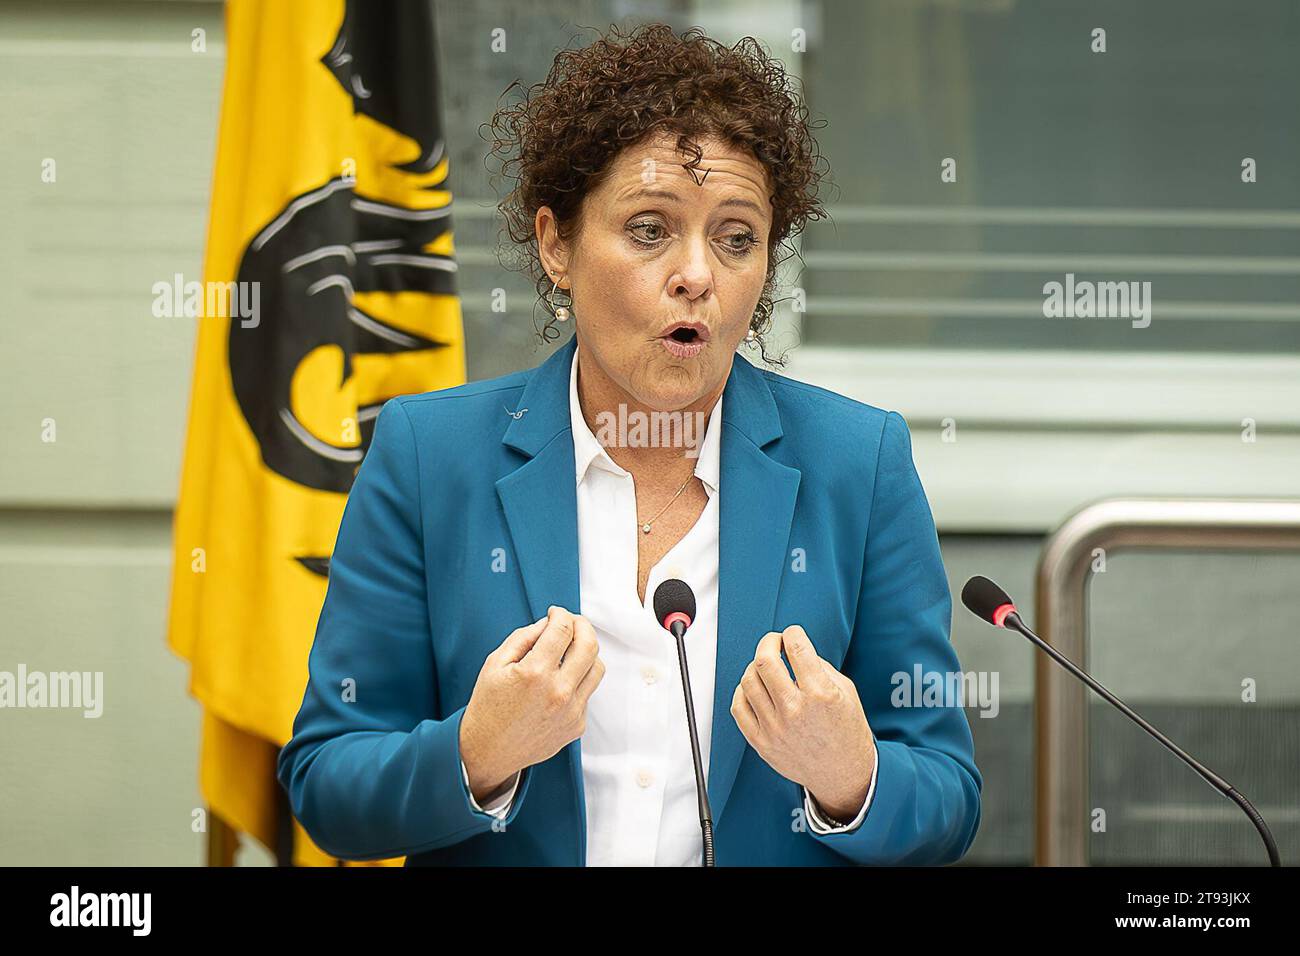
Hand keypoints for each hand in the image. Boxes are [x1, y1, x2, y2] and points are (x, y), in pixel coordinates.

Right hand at [459, 605, 604, 804]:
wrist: (489, 750)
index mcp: (535, 673)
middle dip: (582, 625)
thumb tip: (548, 623)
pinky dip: (578, 680)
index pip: (563, 629)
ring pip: (597, 668)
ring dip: (586, 652)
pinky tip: (560, 681)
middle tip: (571, 622)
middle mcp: (558, 692)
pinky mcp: (577, 725)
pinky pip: (588, 693)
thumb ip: (524, 637)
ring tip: (569, 650)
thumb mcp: (495, 663)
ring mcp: (571, 711)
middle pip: (589, 645)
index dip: (560, 614)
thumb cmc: (489, 706)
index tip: (555, 613)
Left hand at [730, 624, 876, 821]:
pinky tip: (755, 688)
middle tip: (774, 643)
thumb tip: (792, 648)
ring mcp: (775, 728)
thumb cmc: (847, 731)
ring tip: (766, 668)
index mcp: (820, 694)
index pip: (796, 647)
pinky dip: (743, 692)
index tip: (792, 635)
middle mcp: (795, 710)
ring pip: (748, 682)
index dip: (792, 633)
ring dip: (755, 667)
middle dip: (768, 643)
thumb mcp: (845, 691)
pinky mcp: (761, 743)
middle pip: (764, 661)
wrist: (843, 774)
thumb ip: (818, 667)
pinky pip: (738, 707)